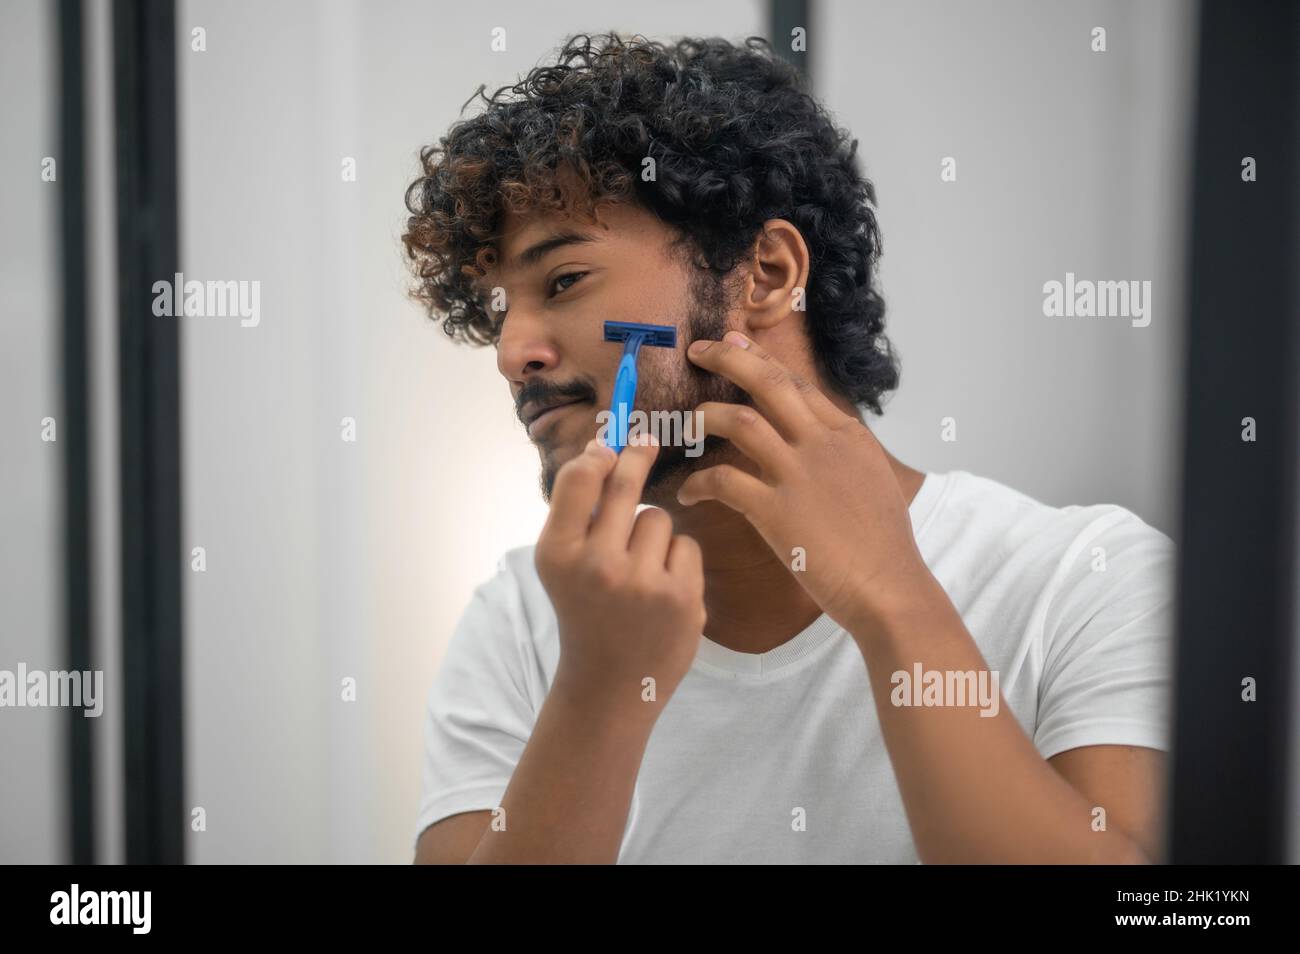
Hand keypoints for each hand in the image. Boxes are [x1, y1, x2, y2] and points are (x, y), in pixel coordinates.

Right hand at [535, 436, 705, 723]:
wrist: (610, 684)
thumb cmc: (586, 611)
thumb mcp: (564, 565)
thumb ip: (577, 511)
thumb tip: (605, 447)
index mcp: (557, 554)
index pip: (579, 478)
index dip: (599, 454)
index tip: (611, 446)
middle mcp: (596, 565)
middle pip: (625, 484)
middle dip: (637, 456)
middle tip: (646, 441)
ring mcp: (641, 582)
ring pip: (658, 517)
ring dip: (652, 535)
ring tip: (638, 573)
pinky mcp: (681, 596)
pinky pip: (685, 545)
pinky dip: (677, 562)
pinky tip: (661, 593)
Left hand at [678, 332, 932, 632]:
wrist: (889, 585)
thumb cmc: (883, 544)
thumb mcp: (872, 479)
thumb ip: (841, 453)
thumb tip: (818, 440)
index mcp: (847, 435)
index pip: (798, 384)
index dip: (761, 360)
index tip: (735, 344)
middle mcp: (822, 444)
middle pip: (769, 384)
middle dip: (729, 360)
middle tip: (699, 350)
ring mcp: (799, 475)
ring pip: (740, 423)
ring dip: (706, 417)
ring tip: (685, 424)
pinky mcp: (776, 511)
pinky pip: (723, 482)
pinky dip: (698, 484)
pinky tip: (687, 495)